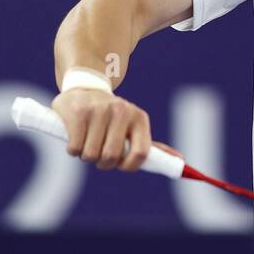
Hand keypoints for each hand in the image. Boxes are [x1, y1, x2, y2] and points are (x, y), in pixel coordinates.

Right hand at [50, 88, 179, 172]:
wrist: (85, 87)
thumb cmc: (112, 117)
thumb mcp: (134, 127)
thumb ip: (153, 146)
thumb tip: (180, 159)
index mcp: (139, 117)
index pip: (141, 153)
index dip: (129, 166)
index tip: (120, 165)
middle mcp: (121, 111)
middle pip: (111, 157)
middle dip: (103, 163)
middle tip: (99, 153)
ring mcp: (99, 110)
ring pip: (91, 155)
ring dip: (86, 156)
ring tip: (87, 142)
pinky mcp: (78, 111)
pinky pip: (75, 148)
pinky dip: (73, 149)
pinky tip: (76, 136)